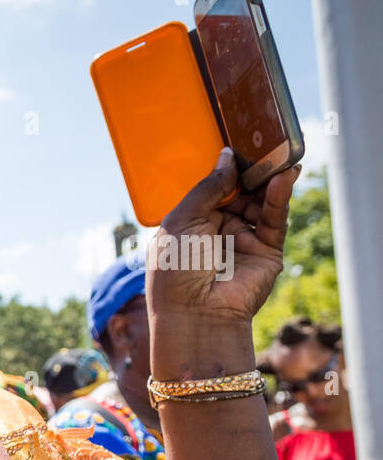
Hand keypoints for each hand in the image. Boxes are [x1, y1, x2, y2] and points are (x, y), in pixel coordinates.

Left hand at [148, 148, 300, 328]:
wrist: (195, 315)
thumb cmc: (175, 271)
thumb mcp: (181, 221)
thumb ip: (206, 187)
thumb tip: (227, 156)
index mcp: (190, 224)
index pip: (211, 188)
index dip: (223, 169)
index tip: (236, 144)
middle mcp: (217, 231)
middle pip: (239, 192)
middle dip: (250, 171)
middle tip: (261, 145)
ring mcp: (243, 240)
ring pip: (260, 202)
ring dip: (268, 179)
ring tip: (276, 157)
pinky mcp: (266, 251)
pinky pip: (275, 218)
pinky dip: (280, 197)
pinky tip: (284, 177)